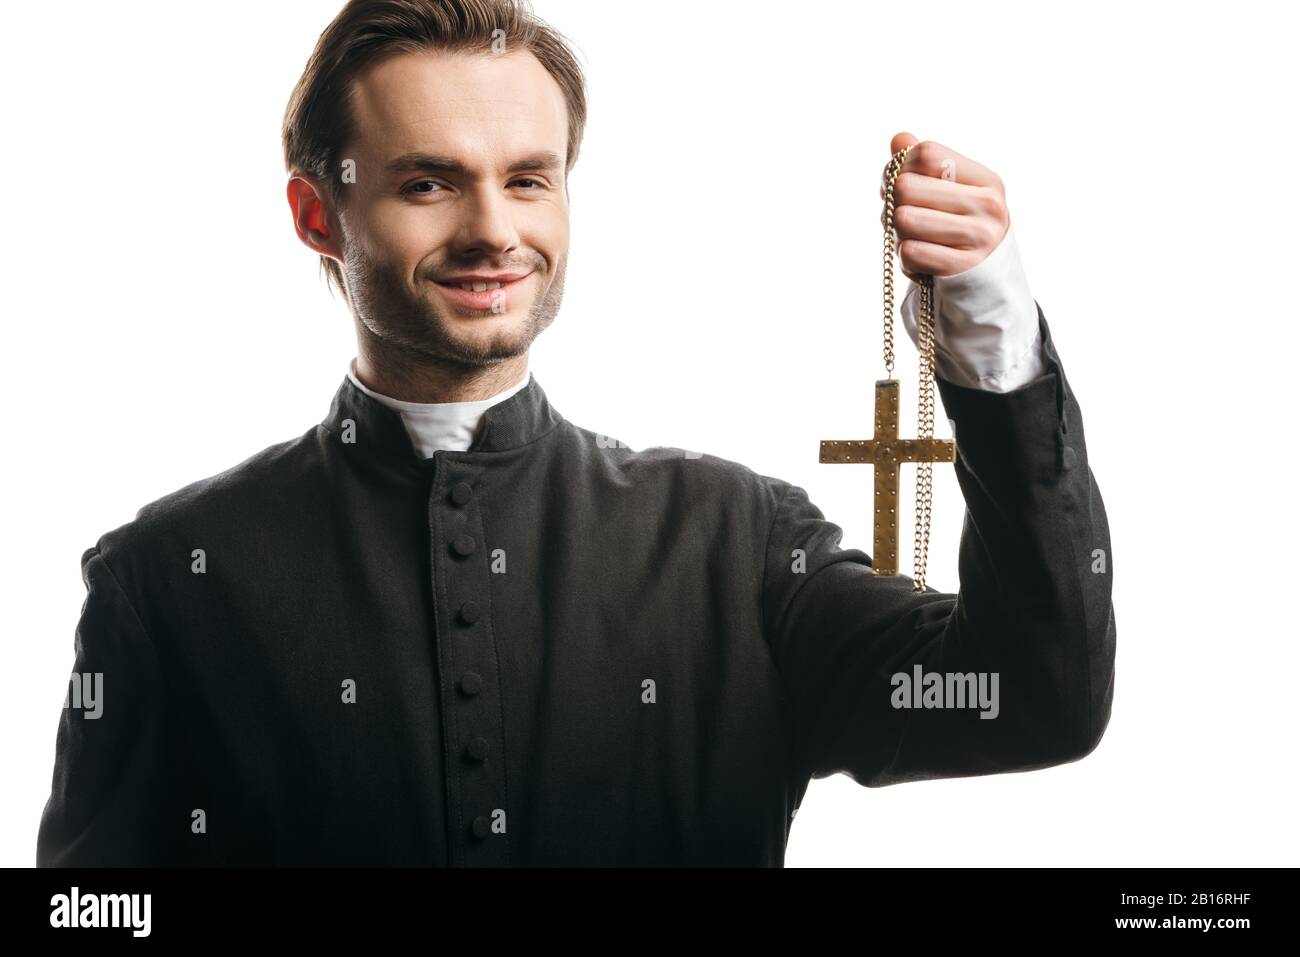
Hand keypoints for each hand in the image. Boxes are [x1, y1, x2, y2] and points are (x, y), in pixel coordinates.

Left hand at [880, 132, 1009, 284]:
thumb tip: (899, 139)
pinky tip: (920, 260)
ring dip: (897, 232)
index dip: (902, 168)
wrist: (984, 284)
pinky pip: (909, 251)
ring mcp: (978, 238)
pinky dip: (905, 258)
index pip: (928, 153)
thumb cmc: (959, 231)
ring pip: (904, 220)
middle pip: (907, 187)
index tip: (901, 185)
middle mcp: (988, 205)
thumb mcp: (950, 195)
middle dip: (894, 203)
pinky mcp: (961, 268)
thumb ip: (924, 164)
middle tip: (901, 216)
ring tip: (912, 238)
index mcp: (986, 181)